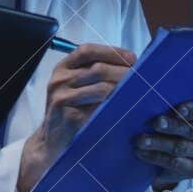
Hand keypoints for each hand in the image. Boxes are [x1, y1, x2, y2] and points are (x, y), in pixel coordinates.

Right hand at [19, 43, 135, 191]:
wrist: (52, 140)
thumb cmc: (70, 111)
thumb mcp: (75, 86)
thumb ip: (94, 73)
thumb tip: (130, 63)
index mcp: (62, 68)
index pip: (87, 51)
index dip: (111, 51)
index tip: (132, 58)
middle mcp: (59, 80)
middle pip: (98, 69)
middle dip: (123, 72)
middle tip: (141, 78)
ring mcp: (62, 98)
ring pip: (101, 88)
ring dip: (122, 90)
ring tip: (136, 93)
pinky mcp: (69, 117)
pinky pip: (98, 109)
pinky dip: (114, 107)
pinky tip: (124, 107)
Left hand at [135, 101, 192, 188]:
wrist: (182, 152)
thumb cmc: (181, 123)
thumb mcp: (183, 113)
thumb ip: (178, 107)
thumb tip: (156, 101)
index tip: (178, 109)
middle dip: (172, 126)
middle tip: (155, 123)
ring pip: (181, 148)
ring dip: (158, 143)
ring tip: (141, 140)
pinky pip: (174, 163)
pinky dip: (156, 156)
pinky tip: (142, 152)